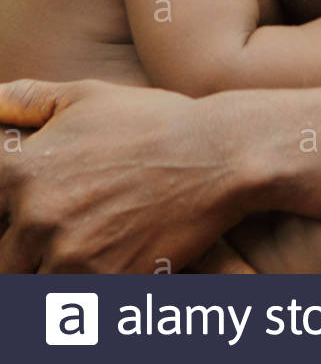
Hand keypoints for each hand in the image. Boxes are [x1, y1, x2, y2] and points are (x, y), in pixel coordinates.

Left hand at [0, 79, 250, 271]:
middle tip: (61, 232)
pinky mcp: (102, 285)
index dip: (0, 213)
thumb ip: (27, 99)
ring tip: (85, 248)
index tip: (14, 216)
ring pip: (29, 286)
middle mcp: (37, 216)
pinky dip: (80, 293)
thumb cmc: (151, 121)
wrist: (217, 155)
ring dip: (47, 273)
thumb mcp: (86, 96)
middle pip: (0, 261)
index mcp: (24, 170)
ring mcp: (69, 256)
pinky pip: (69, 308)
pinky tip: (106, 264)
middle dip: (19, 251)